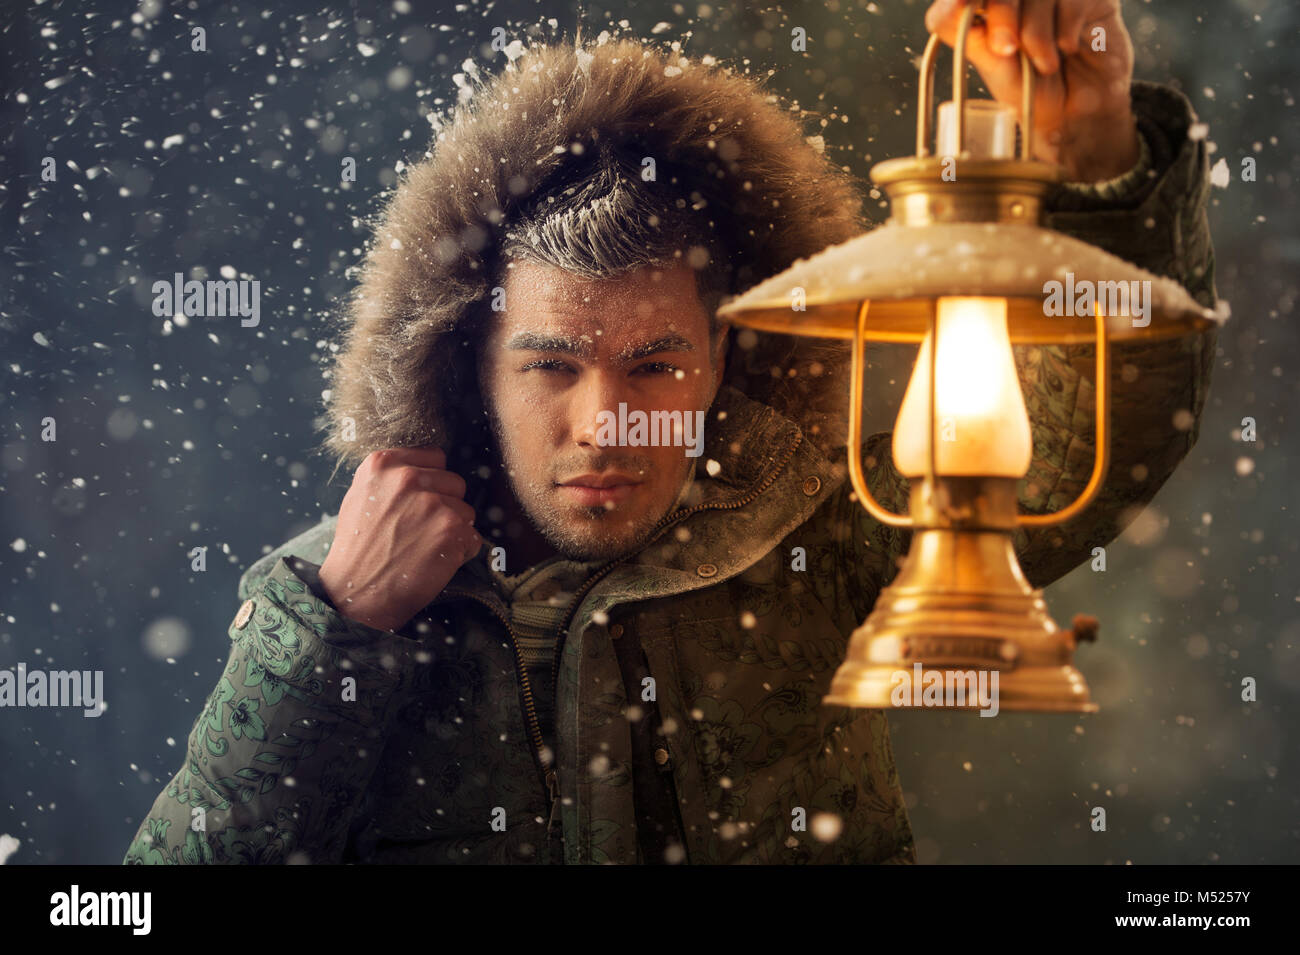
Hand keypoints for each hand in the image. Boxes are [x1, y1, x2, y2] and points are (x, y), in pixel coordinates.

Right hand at [318, 446, 482, 632]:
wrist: (355, 593)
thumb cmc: (357, 549)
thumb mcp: (361, 496)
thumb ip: (392, 477)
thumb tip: (425, 470)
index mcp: (383, 463)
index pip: (435, 457)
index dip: (432, 482)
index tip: (419, 502)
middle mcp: (408, 477)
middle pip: (455, 482)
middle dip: (446, 505)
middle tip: (420, 530)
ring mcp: (431, 502)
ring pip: (466, 511)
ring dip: (453, 531)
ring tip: (423, 548)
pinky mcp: (450, 529)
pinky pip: (473, 538)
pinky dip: (461, 553)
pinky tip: (434, 562)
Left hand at [924, 0, 1138, 180]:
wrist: (1079, 113)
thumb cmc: (1033, 93)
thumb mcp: (998, 71)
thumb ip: (975, 37)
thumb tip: (954, 7)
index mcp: (983, 14)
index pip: (956, 1)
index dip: (957, 3)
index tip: (961, 8)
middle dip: (1002, 14)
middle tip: (1007, 50)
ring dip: (1037, 31)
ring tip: (1045, 65)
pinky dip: (1066, 26)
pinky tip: (1067, 48)